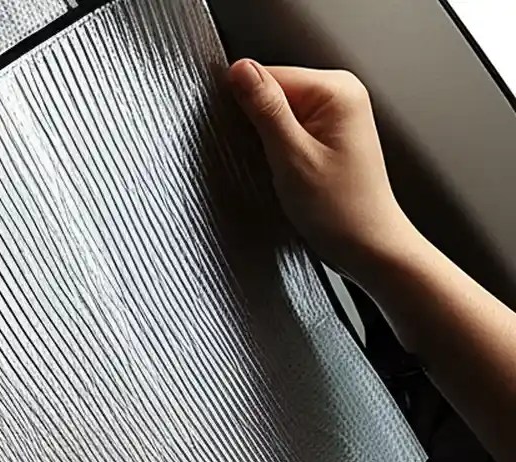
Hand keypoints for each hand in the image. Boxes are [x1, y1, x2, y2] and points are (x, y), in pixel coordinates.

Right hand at [227, 59, 425, 282]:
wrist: (368, 245)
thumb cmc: (341, 209)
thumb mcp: (292, 156)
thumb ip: (265, 108)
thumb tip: (240, 70)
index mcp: (337, 90)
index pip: (267, 75)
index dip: (248, 109)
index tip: (255, 140)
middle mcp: (341, 93)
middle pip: (272, 91)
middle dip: (259, 125)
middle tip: (275, 160)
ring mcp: (336, 112)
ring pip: (277, 111)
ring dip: (269, 140)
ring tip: (286, 168)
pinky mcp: (328, 132)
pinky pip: (287, 126)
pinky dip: (279, 148)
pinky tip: (290, 169)